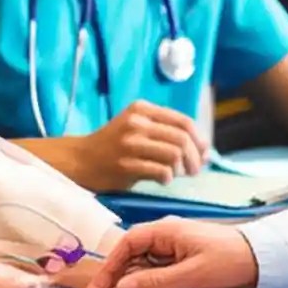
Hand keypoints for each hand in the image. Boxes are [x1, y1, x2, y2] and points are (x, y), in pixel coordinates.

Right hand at [74, 101, 206, 190]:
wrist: (81, 160)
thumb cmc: (114, 145)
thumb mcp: (138, 127)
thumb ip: (167, 133)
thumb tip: (206, 150)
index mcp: (141, 108)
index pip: (184, 122)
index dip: (199, 139)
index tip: (203, 153)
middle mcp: (136, 122)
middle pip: (182, 139)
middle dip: (195, 158)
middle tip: (193, 170)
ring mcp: (129, 143)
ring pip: (174, 154)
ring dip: (182, 169)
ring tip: (175, 174)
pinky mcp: (125, 164)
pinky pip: (161, 172)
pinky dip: (167, 178)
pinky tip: (161, 179)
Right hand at [87, 218, 257, 287]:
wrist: (262, 258)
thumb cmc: (231, 260)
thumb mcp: (192, 274)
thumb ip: (155, 280)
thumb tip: (123, 286)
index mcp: (166, 229)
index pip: (127, 243)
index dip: (109, 264)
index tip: (100, 286)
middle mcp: (166, 233)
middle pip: (129, 251)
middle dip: (113, 272)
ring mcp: (173, 243)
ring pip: (140, 259)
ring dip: (126, 275)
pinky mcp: (181, 254)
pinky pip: (154, 265)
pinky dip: (143, 277)